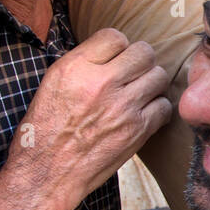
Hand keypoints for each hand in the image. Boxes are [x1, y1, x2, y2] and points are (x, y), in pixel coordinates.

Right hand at [8, 28, 172, 206]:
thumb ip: (83, 64)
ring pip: (159, 76)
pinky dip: (157, 109)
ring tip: (140, 94)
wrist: (47, 173)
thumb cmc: (45, 131)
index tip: (116, 60)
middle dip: (140, 62)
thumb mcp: (53, 84)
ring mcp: (123, 106)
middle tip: (133, 75)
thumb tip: (112, 53)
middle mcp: (102, 82)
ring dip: (152, 84)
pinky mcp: (137, 130)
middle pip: (144, 52)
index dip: (118, 48)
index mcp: (75, 67)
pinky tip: (145, 114)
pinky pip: (164, 106)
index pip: (114, 36)